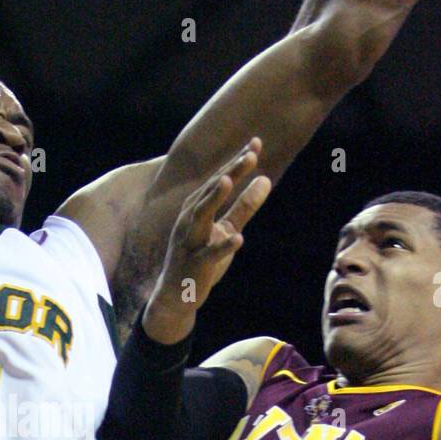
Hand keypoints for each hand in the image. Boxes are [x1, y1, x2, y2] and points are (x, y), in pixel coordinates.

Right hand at [143, 139, 270, 344]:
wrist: (175, 296)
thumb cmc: (200, 259)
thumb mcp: (226, 229)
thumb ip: (244, 206)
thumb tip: (265, 179)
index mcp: (197, 210)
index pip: (218, 180)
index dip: (236, 163)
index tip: (255, 143)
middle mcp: (189, 221)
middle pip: (210, 192)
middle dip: (229, 173)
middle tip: (249, 154)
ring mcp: (189, 243)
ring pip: (201, 217)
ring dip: (213, 199)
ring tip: (228, 181)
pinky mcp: (194, 266)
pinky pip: (209, 255)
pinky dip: (222, 246)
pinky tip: (238, 239)